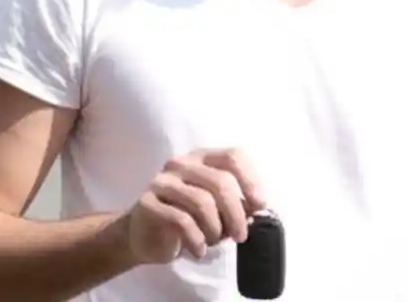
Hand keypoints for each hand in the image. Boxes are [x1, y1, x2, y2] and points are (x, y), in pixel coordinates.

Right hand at [121, 148, 267, 264]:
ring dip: (215, 229)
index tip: (260, 205)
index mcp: (202, 158)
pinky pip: (181, 220)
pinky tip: (198, 251)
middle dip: (236, 214)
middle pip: (220, 182)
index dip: (251, 180)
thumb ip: (237, 205)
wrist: (146, 237)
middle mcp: (181, 163)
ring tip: (213, 243)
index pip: (233, 157)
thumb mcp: (218, 210)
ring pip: (201, 202)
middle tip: (240, 236)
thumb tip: (258, 208)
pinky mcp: (147, 203)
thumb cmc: (189, 219)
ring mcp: (162, 181)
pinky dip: (196, 240)